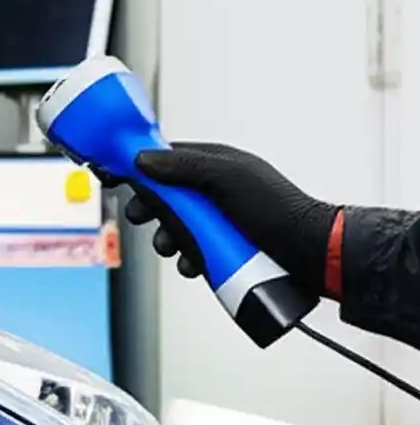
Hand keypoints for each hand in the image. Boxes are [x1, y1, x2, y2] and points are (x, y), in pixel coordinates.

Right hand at [125, 142, 338, 295]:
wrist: (310, 254)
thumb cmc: (277, 210)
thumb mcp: (227, 177)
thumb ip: (184, 165)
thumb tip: (142, 159)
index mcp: (215, 164)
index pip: (165, 158)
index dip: (137, 166)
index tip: (113, 175)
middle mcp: (215, 189)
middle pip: (165, 195)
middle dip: (149, 208)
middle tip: (140, 218)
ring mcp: (219, 219)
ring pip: (176, 226)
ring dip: (166, 238)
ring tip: (171, 248)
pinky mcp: (223, 247)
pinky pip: (193, 251)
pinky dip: (187, 259)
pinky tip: (192, 265)